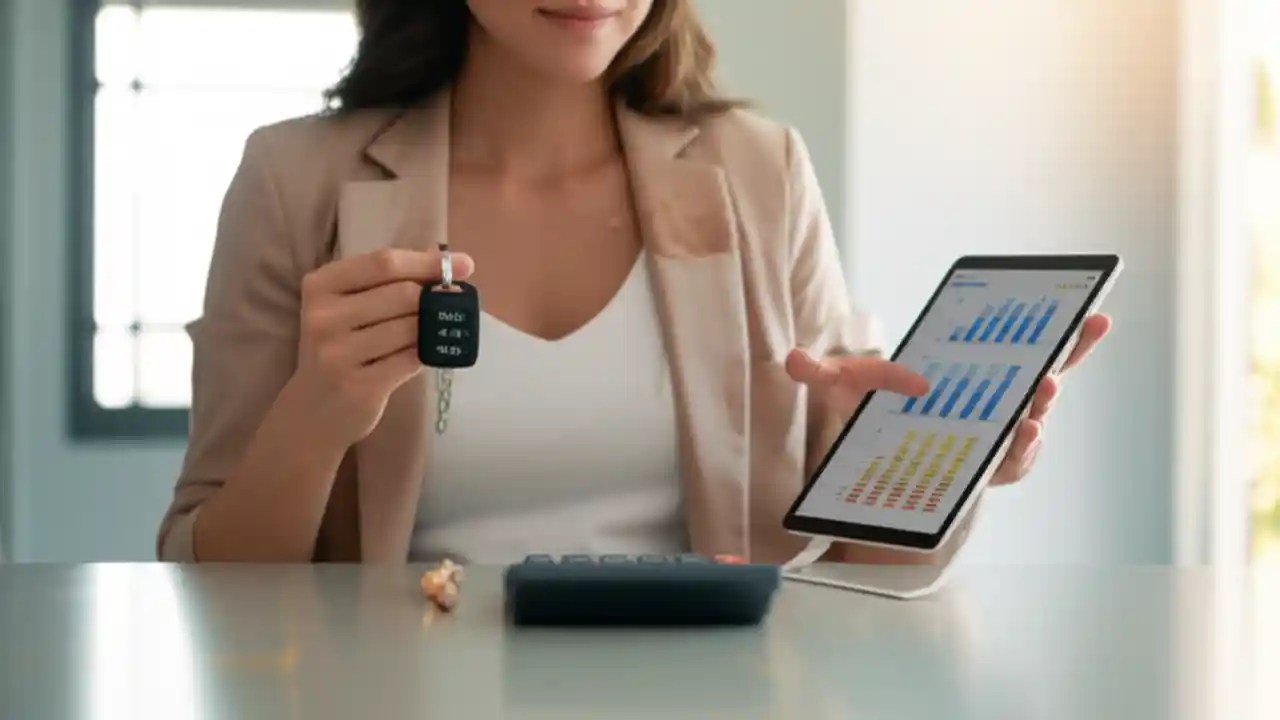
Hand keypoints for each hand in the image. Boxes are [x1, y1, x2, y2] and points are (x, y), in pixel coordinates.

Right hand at [289, 248, 475, 445]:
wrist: (312, 412)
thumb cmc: (341, 347)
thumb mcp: (349, 307)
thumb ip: (390, 281)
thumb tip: (455, 263)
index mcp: (321, 286)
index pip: (383, 263)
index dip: (427, 262)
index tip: (465, 264)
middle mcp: (324, 317)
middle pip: (403, 294)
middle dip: (434, 297)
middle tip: (453, 303)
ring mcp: (338, 354)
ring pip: (412, 327)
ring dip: (431, 328)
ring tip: (431, 331)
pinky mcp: (359, 387)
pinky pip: (413, 358)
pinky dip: (427, 352)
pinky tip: (424, 353)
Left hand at [785, 313, 1111, 486]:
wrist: (867, 462)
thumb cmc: (869, 412)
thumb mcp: (843, 388)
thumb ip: (821, 373)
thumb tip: (791, 359)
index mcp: (976, 374)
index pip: (1031, 350)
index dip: (1070, 336)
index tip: (1095, 314)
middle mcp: (991, 407)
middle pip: (1042, 386)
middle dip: (1061, 367)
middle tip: (1061, 358)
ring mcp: (986, 442)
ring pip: (1027, 430)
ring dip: (1036, 418)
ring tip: (1035, 406)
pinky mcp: (978, 475)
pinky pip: (1009, 468)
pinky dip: (1018, 455)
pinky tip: (1019, 439)